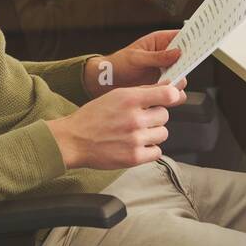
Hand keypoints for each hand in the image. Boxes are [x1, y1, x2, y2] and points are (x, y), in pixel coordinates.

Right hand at [48, 83, 186, 170]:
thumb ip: (144, 92)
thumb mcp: (116, 96)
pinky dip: (149, 149)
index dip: (172, 96)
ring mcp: (135, 139)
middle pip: (165, 116)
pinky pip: (157, 152)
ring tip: (136, 133)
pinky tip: (136, 145)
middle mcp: (134, 119)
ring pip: (163, 134)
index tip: (170, 99)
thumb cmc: (93, 117)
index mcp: (130, 99)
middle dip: (155, 117)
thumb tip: (170, 88)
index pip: (168, 95)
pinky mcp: (134, 157)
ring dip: (153, 133)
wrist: (74, 140)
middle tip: (140, 119)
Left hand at [84, 29, 185, 97]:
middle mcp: (165, 55)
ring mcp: (165, 71)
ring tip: (168, 83)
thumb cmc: (118, 63)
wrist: (107, 81)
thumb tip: (177, 52)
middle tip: (183, 68)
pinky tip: (163, 92)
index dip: (193, 38)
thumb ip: (157, 56)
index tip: (201, 42)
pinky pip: (173, 88)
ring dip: (179, 80)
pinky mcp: (161, 85)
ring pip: (182, 75)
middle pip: (187, 57)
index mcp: (160, 41)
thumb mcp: (136, 57)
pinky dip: (172, 91)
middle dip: (188, 63)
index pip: (182, 36)